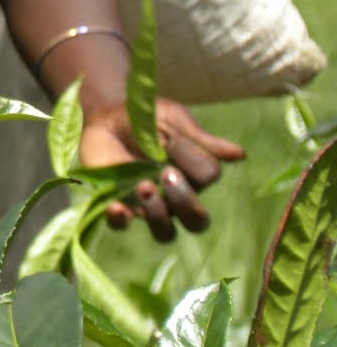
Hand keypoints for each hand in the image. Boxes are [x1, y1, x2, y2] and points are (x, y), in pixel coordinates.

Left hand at [79, 98, 245, 240]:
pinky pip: (121, 226)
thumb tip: (240, 154)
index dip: (195, 161)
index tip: (174, 140)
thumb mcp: (173, 119)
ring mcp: (148, 205)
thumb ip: (200, 139)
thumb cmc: (146, 118)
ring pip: (165, 232)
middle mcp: (176, 197)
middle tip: (167, 174)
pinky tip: (116, 207)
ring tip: (143, 187)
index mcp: (195, 174)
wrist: (106, 115)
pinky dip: (119, 221)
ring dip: (158, 214)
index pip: (208, 179)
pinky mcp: (118, 205)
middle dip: (186, 202)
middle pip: (196, 221)